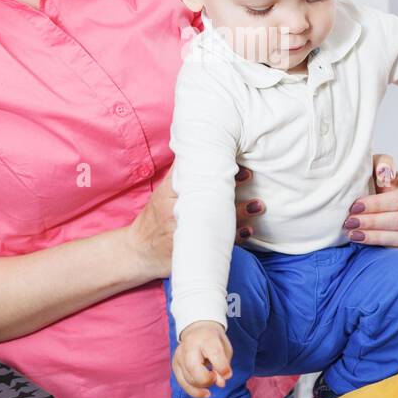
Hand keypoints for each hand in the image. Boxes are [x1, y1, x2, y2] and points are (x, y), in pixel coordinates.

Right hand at [129, 166, 265, 279]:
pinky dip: (235, 238)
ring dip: (239, 213)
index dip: (214, 167)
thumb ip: (178, 173)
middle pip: (205, 196)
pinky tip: (248, 231)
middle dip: (230, 187)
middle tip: (250, 175)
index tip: (234, 162)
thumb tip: (196, 144)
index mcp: (167, 193)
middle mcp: (173, 211)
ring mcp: (182, 231)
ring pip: (214, 220)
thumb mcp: (161, 192)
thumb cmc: (154, 217)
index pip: (191, 175)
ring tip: (258, 205)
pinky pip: (216, 243)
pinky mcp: (190, 249)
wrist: (139, 252)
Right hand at [173, 321, 232, 397]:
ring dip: (202, 386)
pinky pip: (182, 383)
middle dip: (207, 380)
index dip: (222, 368)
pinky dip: (194, 391)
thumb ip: (224, 366)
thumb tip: (220, 383)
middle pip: (194, 368)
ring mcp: (179, 355)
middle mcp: (189, 346)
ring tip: (210, 378)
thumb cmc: (214, 340)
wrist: (197, 330)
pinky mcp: (175, 365)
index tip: (227, 374)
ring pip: (188, 379)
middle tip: (215, 376)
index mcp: (206, 338)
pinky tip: (204, 392)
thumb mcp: (225, 348)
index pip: (214, 354)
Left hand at [342, 154, 397, 253]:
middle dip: (372, 222)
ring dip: (376, 238)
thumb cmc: (381, 185)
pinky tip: (371, 249)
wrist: (384, 204)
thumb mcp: (379, 167)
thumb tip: (384, 172)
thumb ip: (383, 164)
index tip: (355, 206)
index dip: (377, 204)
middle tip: (351, 222)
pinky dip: (390, 253)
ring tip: (354, 234)